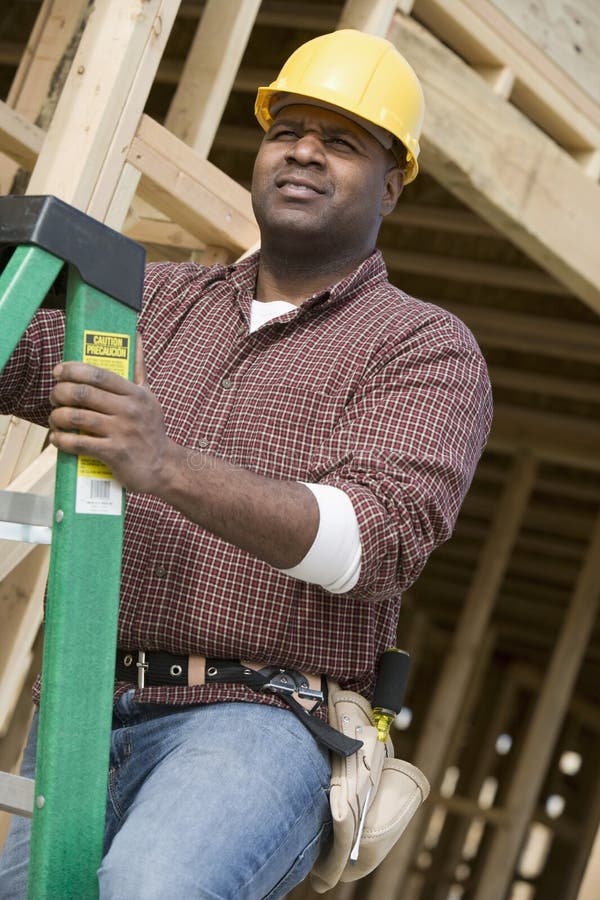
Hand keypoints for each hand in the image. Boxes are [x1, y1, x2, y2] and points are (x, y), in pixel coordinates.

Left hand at [48, 336, 170, 493]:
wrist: (163, 466)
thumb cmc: (150, 429)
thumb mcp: (149, 397)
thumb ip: (139, 368)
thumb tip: (136, 337)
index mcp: (135, 394)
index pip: (99, 374)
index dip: (73, 370)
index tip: (58, 372)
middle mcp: (129, 410)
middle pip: (83, 394)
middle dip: (60, 393)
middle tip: (54, 396)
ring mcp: (122, 432)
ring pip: (77, 418)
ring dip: (58, 417)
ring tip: (54, 418)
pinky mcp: (115, 453)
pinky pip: (79, 444)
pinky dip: (62, 440)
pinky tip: (57, 438)